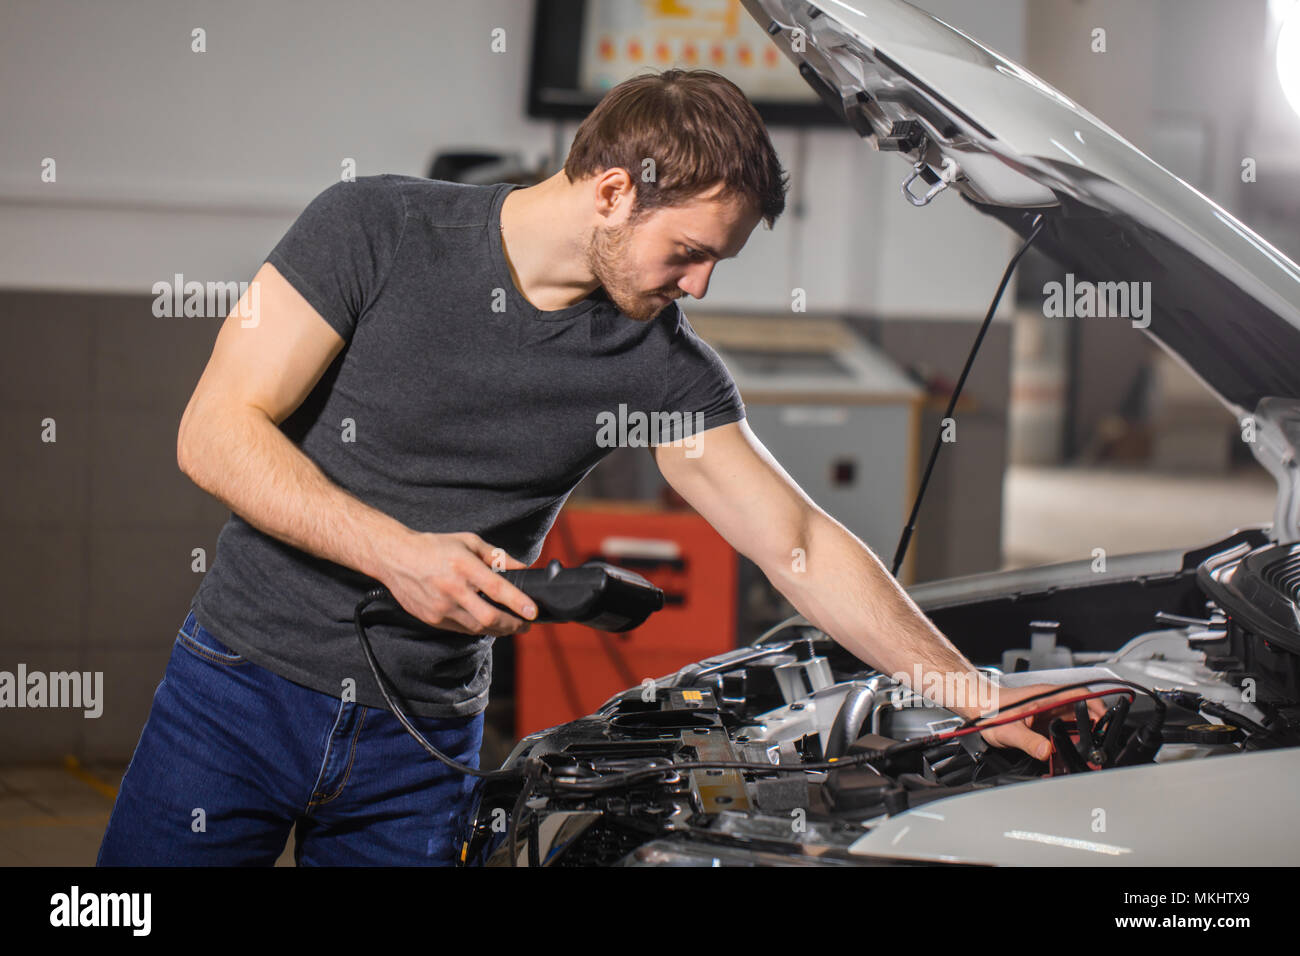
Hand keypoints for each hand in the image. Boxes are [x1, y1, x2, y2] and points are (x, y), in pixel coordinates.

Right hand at [380, 531, 536, 635]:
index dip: (518, 603)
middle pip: (489, 617)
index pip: (497, 589)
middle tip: (525, 625)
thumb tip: (522, 568)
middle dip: (513, 625)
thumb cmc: (435, 547)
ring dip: (498, 629)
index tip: (533, 612)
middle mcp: (453, 589)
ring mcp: (441, 607)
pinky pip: (462, 629)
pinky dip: (478, 627)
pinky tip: (486, 622)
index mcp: (463, 566)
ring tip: (510, 625)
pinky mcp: (432, 619)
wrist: (396, 558)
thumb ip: (497, 556)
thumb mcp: (468, 541)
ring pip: (477, 628)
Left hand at [974, 683, 1108, 760]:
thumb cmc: (990, 711)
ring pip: (1074, 720)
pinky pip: (1064, 728)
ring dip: (1084, 733)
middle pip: (1082, 710)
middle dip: (1094, 726)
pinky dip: (1071, 738)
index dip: (1097, 706)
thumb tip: (1046, 751)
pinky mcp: (1044, 721)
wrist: (978, 708)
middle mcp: (1050, 702)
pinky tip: (1071, 749)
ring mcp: (1048, 711)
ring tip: (1089, 749)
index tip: (1106, 721)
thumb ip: (1028, 742)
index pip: (1080, 695)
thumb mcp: (1008, 731)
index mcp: (1046, 697)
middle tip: (1099, 743)